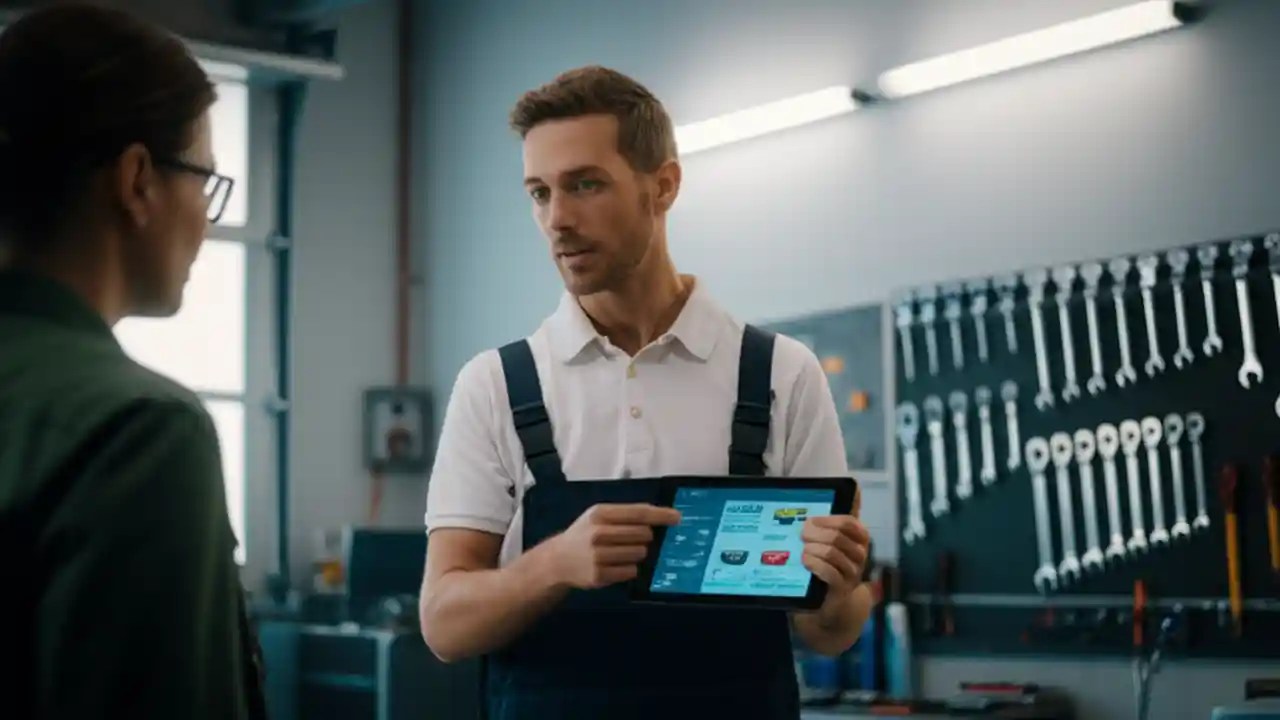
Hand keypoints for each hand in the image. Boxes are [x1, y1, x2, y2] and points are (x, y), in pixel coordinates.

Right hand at [547, 503, 681, 589]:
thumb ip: (624, 515)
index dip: (660, 515)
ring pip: (640, 553)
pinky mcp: (600, 575)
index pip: (638, 513)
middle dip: (646, 537)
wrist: (558, 560)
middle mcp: (598, 533)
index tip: (677, 517)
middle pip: (643, 534)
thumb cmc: (584, 534)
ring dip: (637, 553)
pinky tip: (616, 564)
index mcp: (600, 514)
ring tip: (620, 552)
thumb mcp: (597, 516)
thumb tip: (659, 518)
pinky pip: (631, 571)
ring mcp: (598, 556)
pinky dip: (630, 568)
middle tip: (635, 539)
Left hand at [800, 493, 869, 598]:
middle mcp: (860, 554)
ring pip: (832, 553)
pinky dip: (814, 564)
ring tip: (803, 549)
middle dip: (815, 533)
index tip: (811, 522)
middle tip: (802, 535)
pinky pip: (830, 572)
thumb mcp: (832, 539)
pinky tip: (806, 560)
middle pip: (837, 537)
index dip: (827, 520)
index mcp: (859, 538)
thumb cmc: (829, 562)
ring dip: (812, 548)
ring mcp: (852, 573)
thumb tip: (854, 487)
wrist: (830, 598)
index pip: (848, 522)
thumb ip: (837, 518)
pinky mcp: (842, 589)